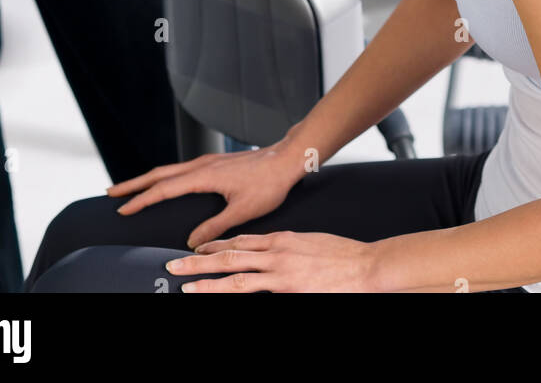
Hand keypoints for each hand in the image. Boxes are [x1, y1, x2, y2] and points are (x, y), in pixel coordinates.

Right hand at [106, 143, 301, 247]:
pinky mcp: (214, 163)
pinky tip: (165, 184)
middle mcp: (201, 165)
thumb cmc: (268, 183)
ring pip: (169, 170)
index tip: (123, 209)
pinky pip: (181, 169)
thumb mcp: (242, 211)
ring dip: (148, 179)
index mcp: (204, 175)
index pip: (164, 189)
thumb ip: (215, 226)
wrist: (286, 159)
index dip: (142, 200)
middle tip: (111, 193)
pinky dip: (165, 177)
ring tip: (131, 189)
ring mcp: (207, 162)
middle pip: (159, 174)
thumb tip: (192, 241)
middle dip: (134, 184)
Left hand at [166, 231, 375, 292]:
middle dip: (199, 263)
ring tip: (186, 288)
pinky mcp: (290, 293)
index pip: (239, 241)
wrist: (366, 266)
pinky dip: (238, 298)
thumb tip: (266, 251)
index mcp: (280, 239)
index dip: (214, 246)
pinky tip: (222, 300)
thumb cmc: (341, 255)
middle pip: (229, 257)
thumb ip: (283, 247)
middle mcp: (276, 255)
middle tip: (174, 267)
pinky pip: (259, 298)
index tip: (197, 250)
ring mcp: (282, 277)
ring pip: (237, 279)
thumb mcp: (307, 241)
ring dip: (208, 284)